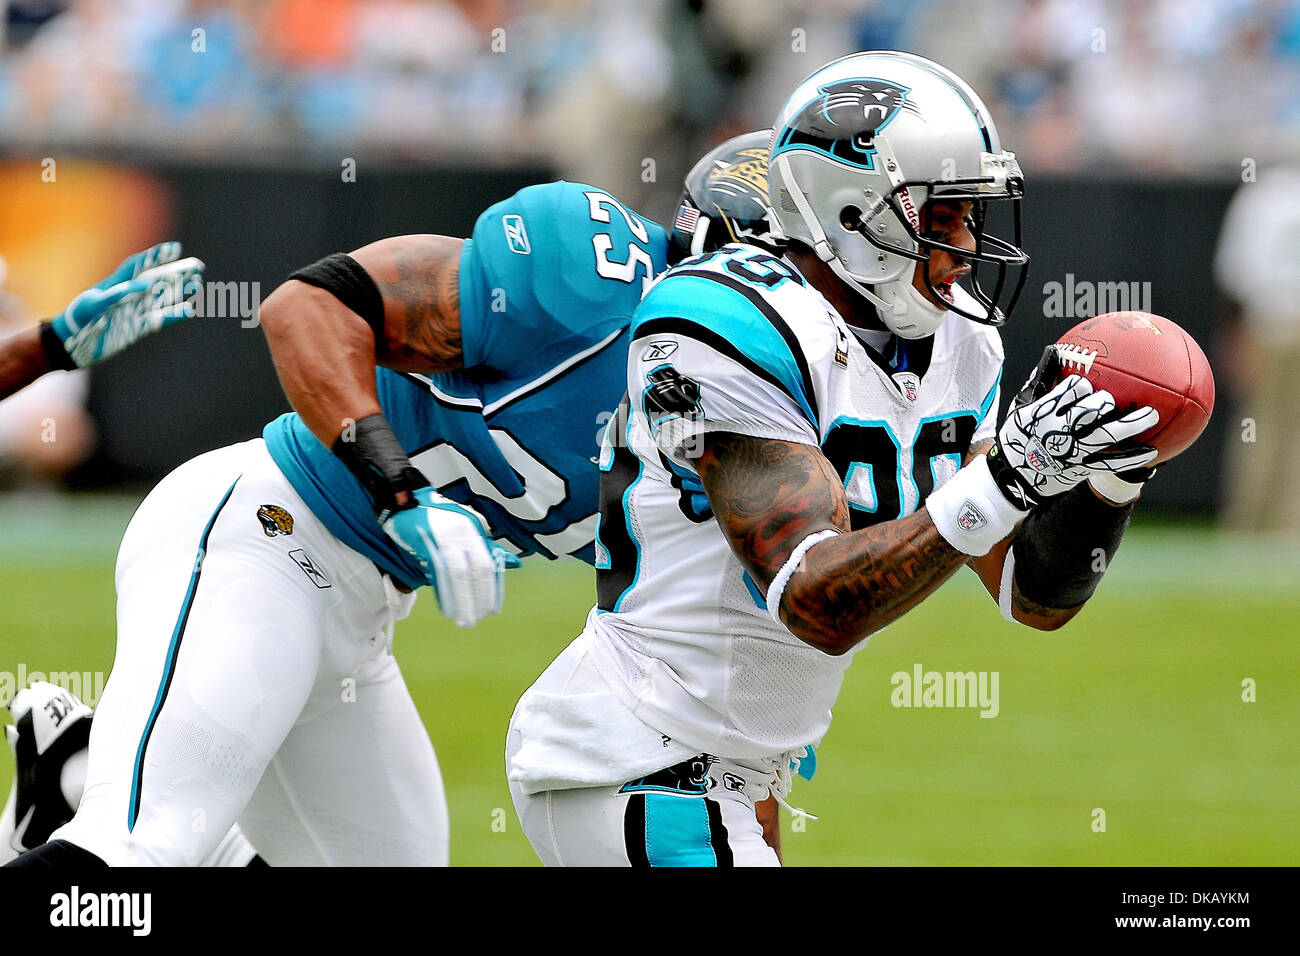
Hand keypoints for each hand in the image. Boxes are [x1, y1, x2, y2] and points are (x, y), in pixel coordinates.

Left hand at [48, 242, 203, 367]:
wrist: (72, 345)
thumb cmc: (78, 320)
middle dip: (177, 272)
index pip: (139, 266)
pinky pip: (161, 320)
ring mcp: (134, 312)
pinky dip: (175, 315)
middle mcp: (128, 296)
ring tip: (197, 284)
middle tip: (197, 266)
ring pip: (163, 299)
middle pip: (157, 280)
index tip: (175, 248)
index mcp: (116, 284)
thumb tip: (144, 286)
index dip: (156, 256)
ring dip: (179, 292)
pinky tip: (189, 309)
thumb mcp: (93, 304)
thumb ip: (117, 294)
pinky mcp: (137, 328)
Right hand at [382, 487, 521, 626]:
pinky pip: (438, 574)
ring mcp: (443, 538)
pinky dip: (445, 593)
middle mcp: (462, 533)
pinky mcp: (424, 545)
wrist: (402, 498)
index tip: (493, 609)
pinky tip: (447, 608)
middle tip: (477, 619)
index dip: (493, 589)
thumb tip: (510, 563)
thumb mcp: (464, 523)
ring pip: (458, 576)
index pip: (489, 564)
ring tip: (464, 620)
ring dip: (463, 602)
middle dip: (479, 599)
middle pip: (477, 572)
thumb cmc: (436, 515)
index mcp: (473, 528)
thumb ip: (483, 543)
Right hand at [987, 374, 1158, 507]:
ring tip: (1152, 415)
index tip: (1088, 385)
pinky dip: (1132, 458)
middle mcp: (1059, 431)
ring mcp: (1072, 452)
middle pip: (1089, 411)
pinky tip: (1151, 451)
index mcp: (1044, 412)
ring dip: (1131, 425)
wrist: (1012, 477)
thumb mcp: (1021, 406)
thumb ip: (1040, 379)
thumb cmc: (1018, 435)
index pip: (1071, 390)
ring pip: (1106, 435)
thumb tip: (1054, 350)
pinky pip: (1111, 463)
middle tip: (1113, 400)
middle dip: (1105, 403)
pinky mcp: (1081, 469)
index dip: (1083, 386)